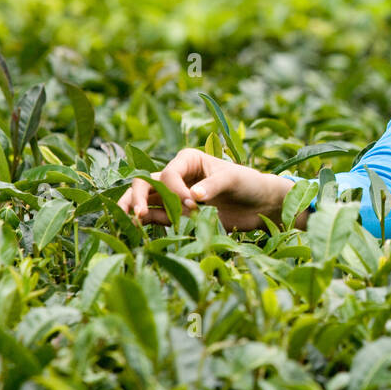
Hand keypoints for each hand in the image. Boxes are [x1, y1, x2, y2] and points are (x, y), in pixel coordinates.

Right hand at [117, 148, 296, 230]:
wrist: (260, 205)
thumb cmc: (248, 183)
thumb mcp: (233, 179)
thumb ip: (213, 186)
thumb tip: (194, 196)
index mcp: (188, 160)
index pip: (169, 174)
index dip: (175, 191)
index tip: (194, 205)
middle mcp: (177, 175)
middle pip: (146, 183)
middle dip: (138, 197)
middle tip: (138, 214)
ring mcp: (175, 195)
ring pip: (146, 200)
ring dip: (136, 209)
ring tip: (130, 223)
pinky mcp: (178, 214)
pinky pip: (157, 216)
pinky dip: (148, 221)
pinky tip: (138, 229)